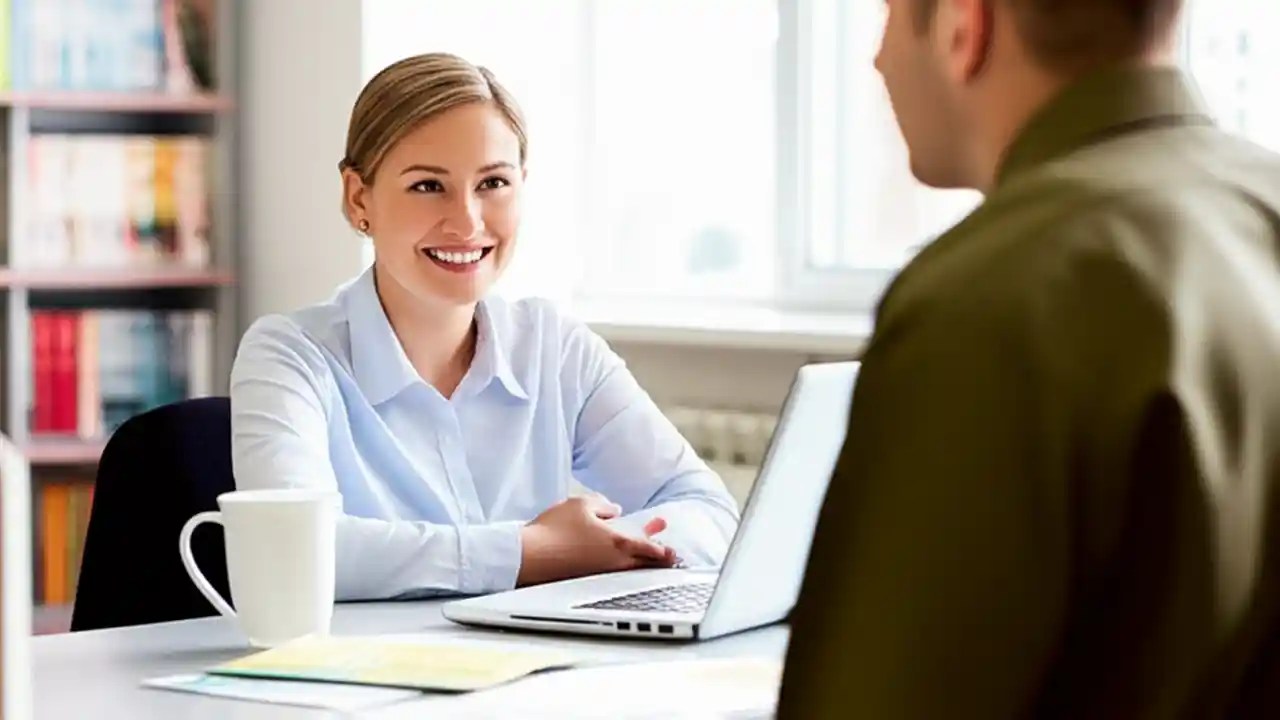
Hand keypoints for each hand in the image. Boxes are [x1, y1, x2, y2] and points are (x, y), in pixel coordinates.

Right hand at [516, 493, 676, 586]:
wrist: (530, 556)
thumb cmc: (555, 529)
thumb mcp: (582, 504)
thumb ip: (604, 505)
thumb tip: (615, 511)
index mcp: (618, 542)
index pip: (650, 549)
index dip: (663, 550)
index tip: (673, 550)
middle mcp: (613, 561)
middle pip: (644, 564)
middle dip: (659, 558)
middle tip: (670, 555)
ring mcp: (600, 572)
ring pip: (628, 568)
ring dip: (639, 560)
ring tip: (645, 554)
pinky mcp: (586, 578)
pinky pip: (612, 570)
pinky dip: (620, 563)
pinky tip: (612, 555)